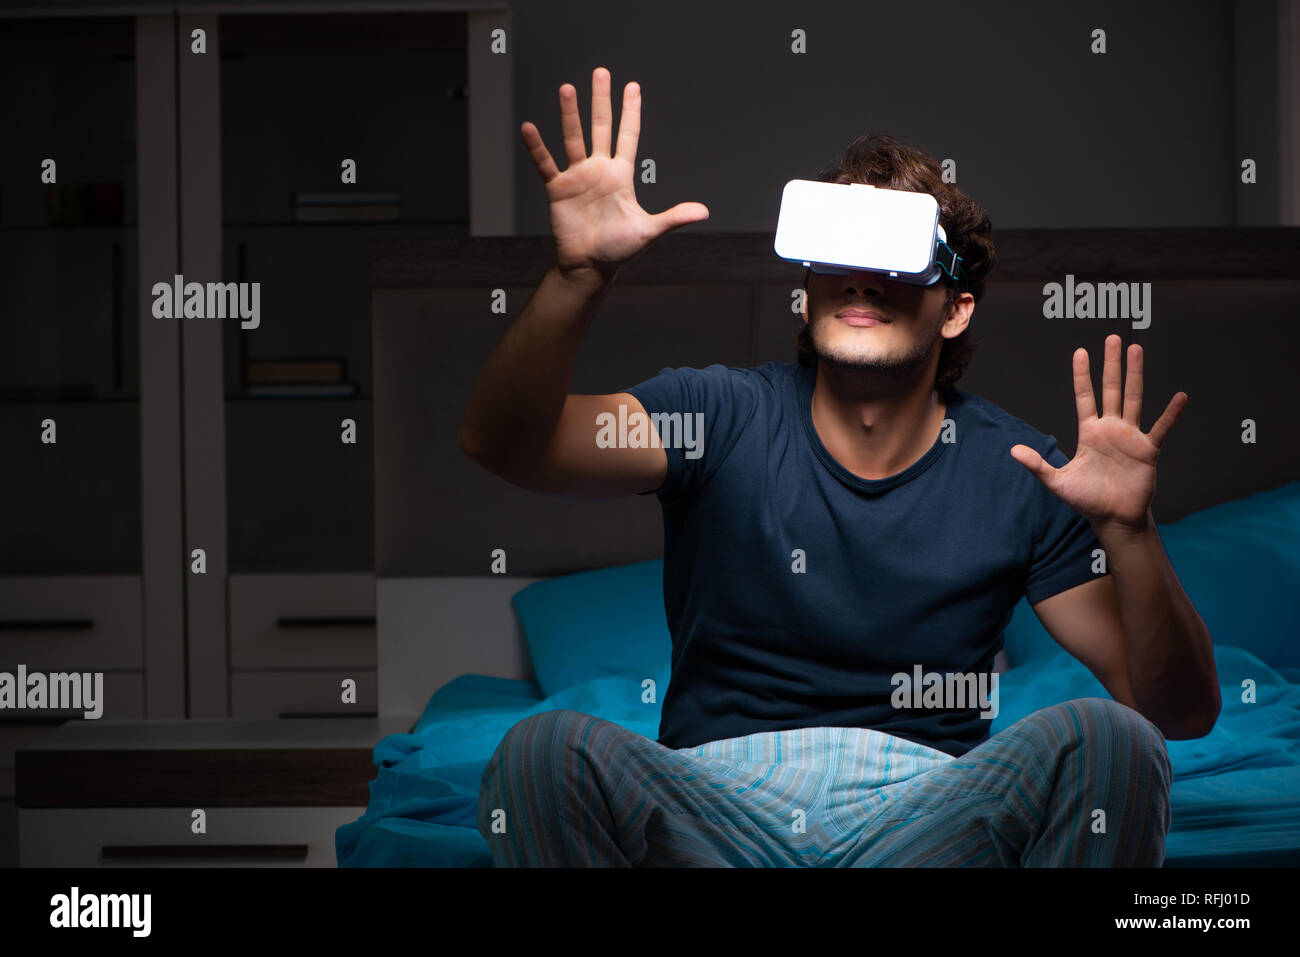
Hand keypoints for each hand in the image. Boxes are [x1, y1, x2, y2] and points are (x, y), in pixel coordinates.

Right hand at [521, 66, 708, 282]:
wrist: (590, 267)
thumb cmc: (619, 249)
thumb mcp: (649, 231)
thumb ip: (674, 217)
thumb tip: (705, 212)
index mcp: (621, 175)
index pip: (628, 135)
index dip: (631, 111)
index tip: (632, 86)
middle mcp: (599, 170)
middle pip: (601, 127)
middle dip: (601, 100)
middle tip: (601, 72)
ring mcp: (577, 177)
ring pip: (573, 139)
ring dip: (570, 114)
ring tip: (567, 88)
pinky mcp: (558, 189)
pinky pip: (545, 164)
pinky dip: (537, 147)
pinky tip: (528, 128)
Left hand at [1009, 334, 1187, 531]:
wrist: (1113, 518)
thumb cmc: (1087, 499)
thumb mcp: (1057, 481)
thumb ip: (1037, 465)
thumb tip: (1013, 451)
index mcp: (1089, 432)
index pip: (1084, 396)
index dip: (1082, 375)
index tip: (1080, 352)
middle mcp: (1110, 428)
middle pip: (1111, 389)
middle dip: (1111, 364)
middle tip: (1113, 338)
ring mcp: (1130, 437)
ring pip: (1134, 399)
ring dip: (1135, 375)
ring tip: (1137, 350)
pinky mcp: (1147, 450)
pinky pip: (1160, 428)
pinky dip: (1170, 414)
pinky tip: (1180, 397)